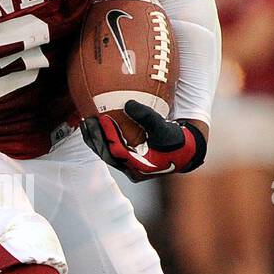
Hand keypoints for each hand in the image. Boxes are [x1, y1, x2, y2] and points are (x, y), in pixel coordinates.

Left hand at [80, 102, 206, 180]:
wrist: (187, 152)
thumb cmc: (177, 142)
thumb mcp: (164, 129)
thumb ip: (147, 117)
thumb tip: (128, 103)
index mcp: (140, 167)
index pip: (117, 151)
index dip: (107, 135)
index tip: (100, 119)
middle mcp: (131, 169)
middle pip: (107, 154)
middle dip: (95, 138)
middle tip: (87, 120)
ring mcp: (128, 166)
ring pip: (106, 152)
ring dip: (95, 137)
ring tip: (86, 121)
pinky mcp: (128, 160)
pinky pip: (111, 147)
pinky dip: (104, 136)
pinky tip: (97, 122)